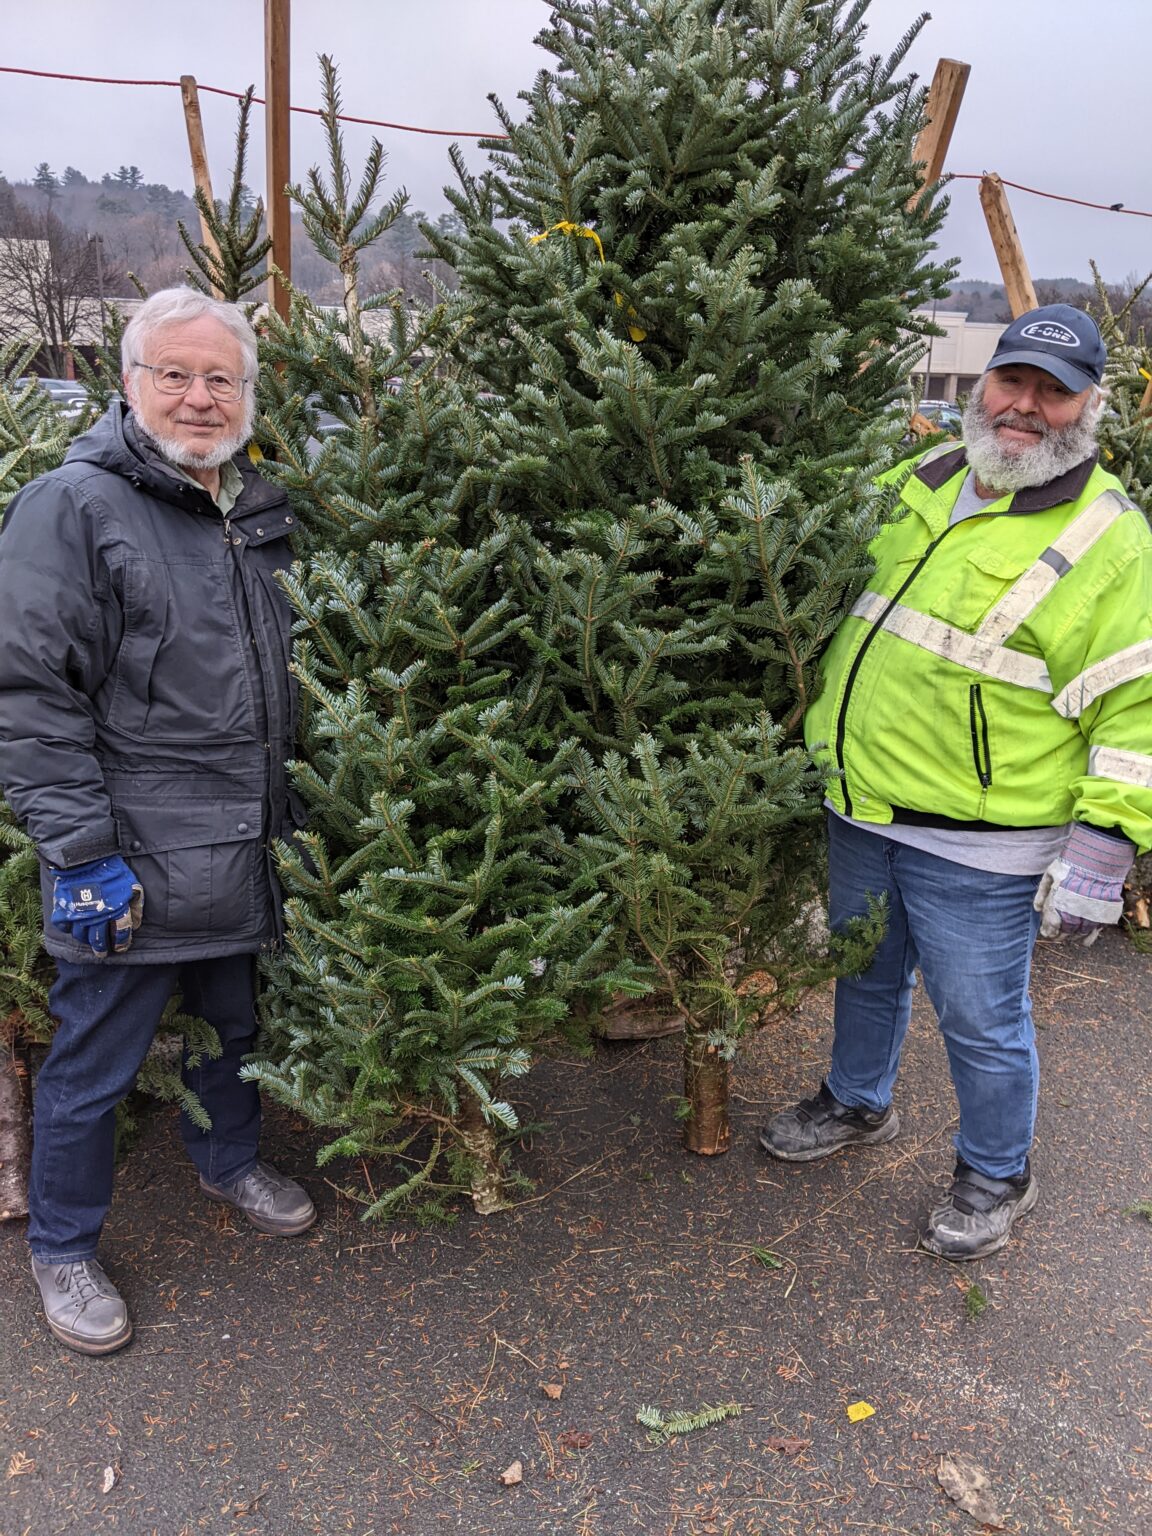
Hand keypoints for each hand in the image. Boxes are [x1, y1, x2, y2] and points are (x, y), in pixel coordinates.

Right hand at [49, 856, 143, 956]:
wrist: (85, 859)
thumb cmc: (111, 870)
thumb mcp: (132, 884)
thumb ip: (136, 903)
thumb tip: (136, 923)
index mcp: (115, 911)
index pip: (120, 933)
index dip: (122, 943)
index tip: (121, 948)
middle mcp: (97, 918)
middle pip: (99, 940)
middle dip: (102, 949)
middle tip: (103, 953)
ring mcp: (78, 916)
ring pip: (81, 936)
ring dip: (86, 940)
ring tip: (89, 941)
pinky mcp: (63, 911)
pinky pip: (65, 927)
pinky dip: (69, 929)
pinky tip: (73, 928)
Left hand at [1033, 823, 1133, 942]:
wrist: (1099, 860)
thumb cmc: (1072, 865)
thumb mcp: (1051, 874)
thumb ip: (1043, 893)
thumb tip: (1037, 909)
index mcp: (1058, 905)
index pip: (1050, 926)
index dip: (1048, 931)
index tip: (1046, 932)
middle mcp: (1074, 914)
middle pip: (1064, 932)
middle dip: (1058, 935)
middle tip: (1055, 935)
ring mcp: (1090, 916)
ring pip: (1078, 934)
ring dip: (1072, 936)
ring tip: (1068, 934)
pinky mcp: (1104, 916)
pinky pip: (1093, 934)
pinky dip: (1087, 938)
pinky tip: (1082, 940)